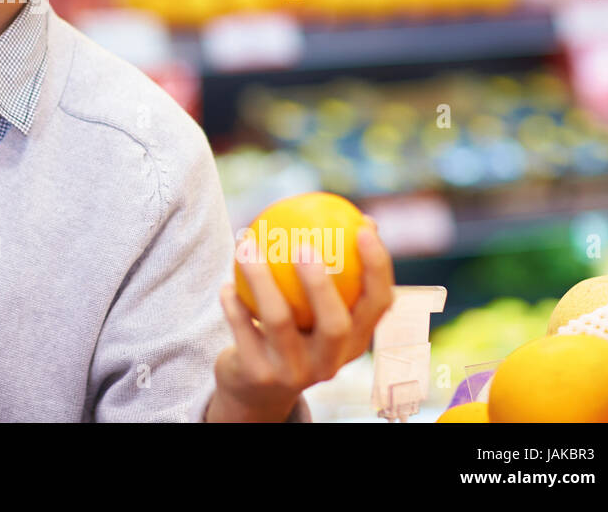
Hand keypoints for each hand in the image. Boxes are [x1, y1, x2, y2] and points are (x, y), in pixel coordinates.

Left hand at [206, 220, 394, 421]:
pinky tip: (228, 283)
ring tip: (248, 245)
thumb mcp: (318, 309)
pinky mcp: (259, 376)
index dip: (378, 268)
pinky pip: (243, 330)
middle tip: (304, 245)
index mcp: (355, 341)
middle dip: (321, 285)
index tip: (364, 229)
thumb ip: (335, 271)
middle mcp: (331, 362)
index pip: (379, 305)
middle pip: (335, 324)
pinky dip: (234, 304)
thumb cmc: (294, 330)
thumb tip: (362, 218)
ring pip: (278, 322)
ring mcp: (295, 373)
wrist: (256, 389)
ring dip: (261, 278)